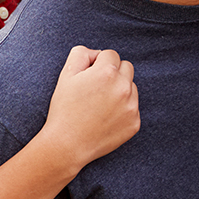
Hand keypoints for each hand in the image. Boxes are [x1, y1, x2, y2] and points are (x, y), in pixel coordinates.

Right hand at [43, 46, 139, 165]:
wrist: (67, 145)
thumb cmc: (64, 109)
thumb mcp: (66, 75)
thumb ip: (81, 54)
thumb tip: (97, 54)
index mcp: (107, 72)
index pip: (110, 54)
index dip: (97, 64)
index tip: (88, 78)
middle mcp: (123, 87)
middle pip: (126, 67)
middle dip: (113, 73)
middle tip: (95, 89)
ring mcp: (131, 106)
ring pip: (131, 87)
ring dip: (119, 90)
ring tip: (99, 105)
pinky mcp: (134, 123)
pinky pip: (133, 107)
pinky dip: (122, 110)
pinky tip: (105, 118)